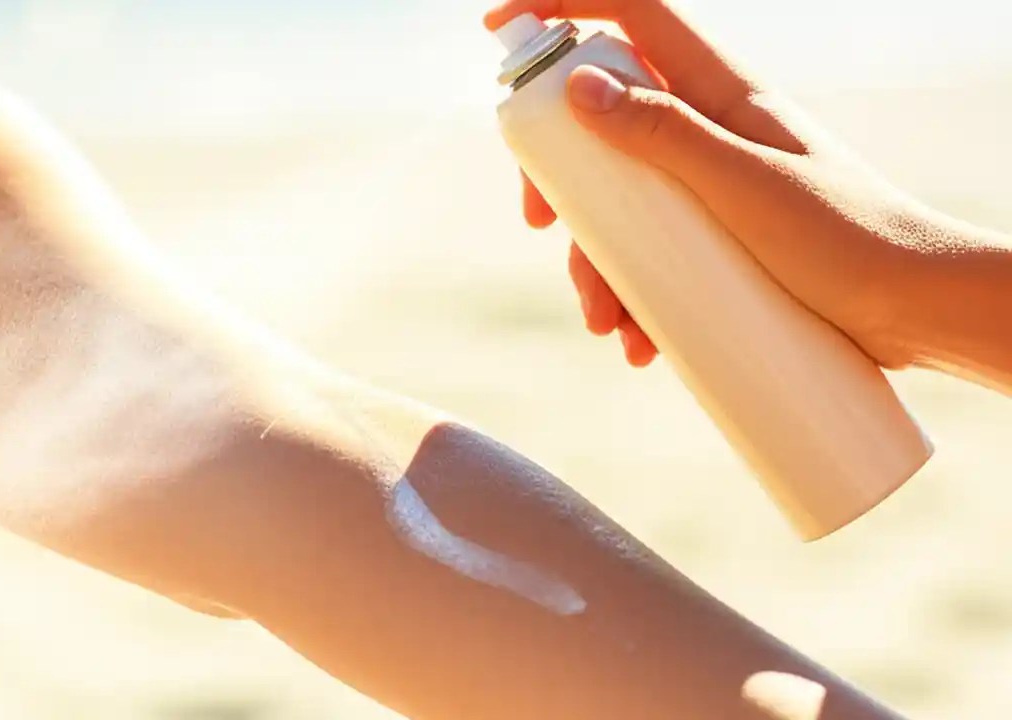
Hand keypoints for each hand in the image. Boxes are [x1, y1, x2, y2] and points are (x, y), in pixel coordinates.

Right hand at [485, 0, 957, 369]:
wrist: (916, 308)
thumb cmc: (846, 237)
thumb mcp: (744, 184)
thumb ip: (666, 133)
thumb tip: (580, 88)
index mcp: (719, 92)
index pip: (631, 17)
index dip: (562, 7)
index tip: (502, 29)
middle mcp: (711, 128)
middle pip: (605, 120)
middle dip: (563, 178)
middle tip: (541, 227)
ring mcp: (716, 184)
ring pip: (625, 200)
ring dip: (599, 261)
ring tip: (609, 326)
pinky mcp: (724, 238)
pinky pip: (656, 251)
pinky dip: (635, 291)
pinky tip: (640, 341)